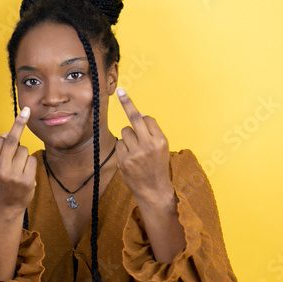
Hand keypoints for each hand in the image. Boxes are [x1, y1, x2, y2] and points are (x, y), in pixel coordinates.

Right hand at [0, 108, 37, 216]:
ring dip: (22, 154)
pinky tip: (25, 173)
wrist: (5, 207)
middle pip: (12, 141)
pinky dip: (29, 163)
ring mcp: (13, 176)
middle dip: (19, 123)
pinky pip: (31, 160)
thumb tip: (9, 132)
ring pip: (23, 150)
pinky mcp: (26, 181)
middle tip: (26, 111)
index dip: (7, 133)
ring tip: (17, 167)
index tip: (20, 114)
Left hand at [115, 88, 174, 204]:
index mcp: (161, 141)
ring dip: (128, 136)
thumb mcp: (162, 149)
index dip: (140, 114)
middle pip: (135, 118)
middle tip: (120, 91)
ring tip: (136, 149)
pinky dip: (123, 147)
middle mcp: (149, 145)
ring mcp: (136, 153)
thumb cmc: (158, 166)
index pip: (147, 119)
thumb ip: (153, 133)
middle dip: (127, 103)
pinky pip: (120, 143)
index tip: (125, 95)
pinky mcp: (124, 160)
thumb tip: (140, 115)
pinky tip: (130, 157)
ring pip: (125, 131)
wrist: (154, 190)